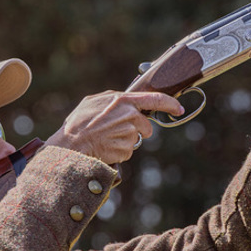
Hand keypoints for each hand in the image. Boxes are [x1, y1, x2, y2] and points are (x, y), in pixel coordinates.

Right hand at [46, 90, 183, 164]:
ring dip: (124, 141)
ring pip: (135, 139)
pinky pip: (128, 151)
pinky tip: (105, 148)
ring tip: (105, 139)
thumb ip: (112, 99)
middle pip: (146, 126)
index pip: (154, 99)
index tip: (179, 109)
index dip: (170, 104)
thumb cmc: (78, 123)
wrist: (71, 144)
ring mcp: (129, 132)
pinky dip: (119, 151)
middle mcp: (129, 115)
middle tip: (118, 132)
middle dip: (138, 131)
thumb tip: (125, 99)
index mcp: (122, 100)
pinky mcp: (126, 149)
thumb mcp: (93, 102)